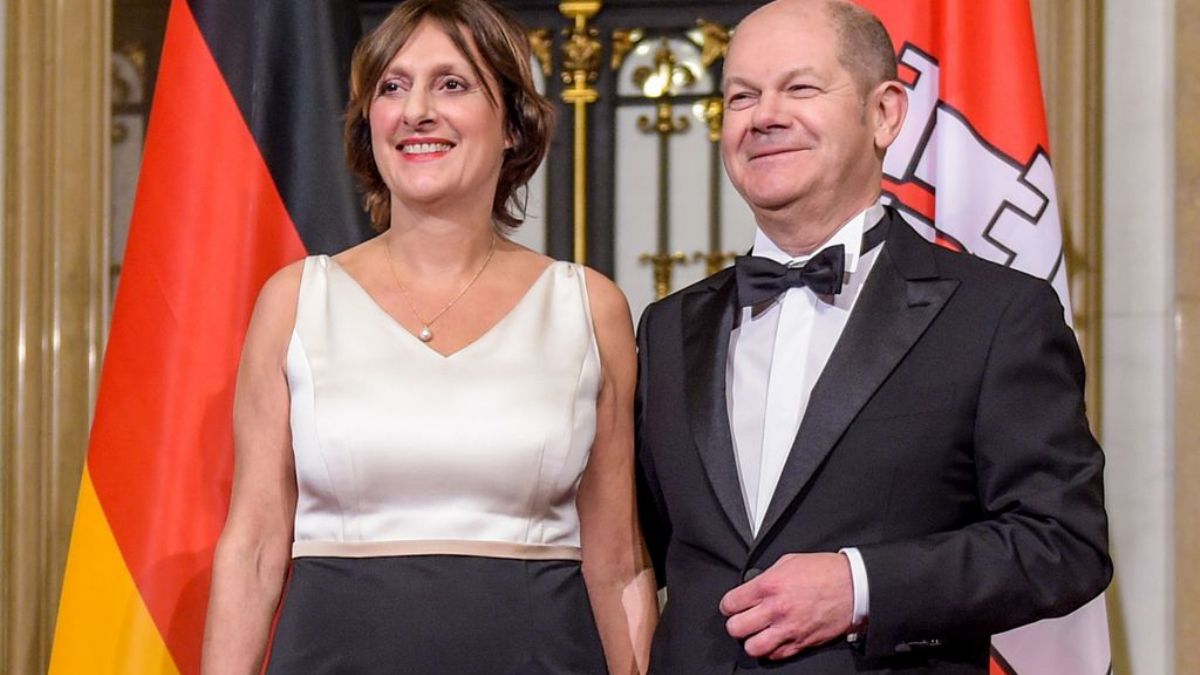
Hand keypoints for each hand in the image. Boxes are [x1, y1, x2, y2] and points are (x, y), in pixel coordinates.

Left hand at [718, 552, 854, 659]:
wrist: (853, 586)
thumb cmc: (825, 572)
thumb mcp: (788, 562)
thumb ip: (766, 576)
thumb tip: (752, 585)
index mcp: (769, 586)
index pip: (731, 603)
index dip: (728, 605)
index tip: (731, 606)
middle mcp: (776, 609)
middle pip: (736, 628)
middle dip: (735, 623)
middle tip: (742, 619)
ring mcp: (788, 629)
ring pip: (753, 647)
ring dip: (751, 640)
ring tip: (756, 633)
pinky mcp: (801, 642)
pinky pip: (776, 655)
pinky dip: (771, 649)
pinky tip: (774, 639)